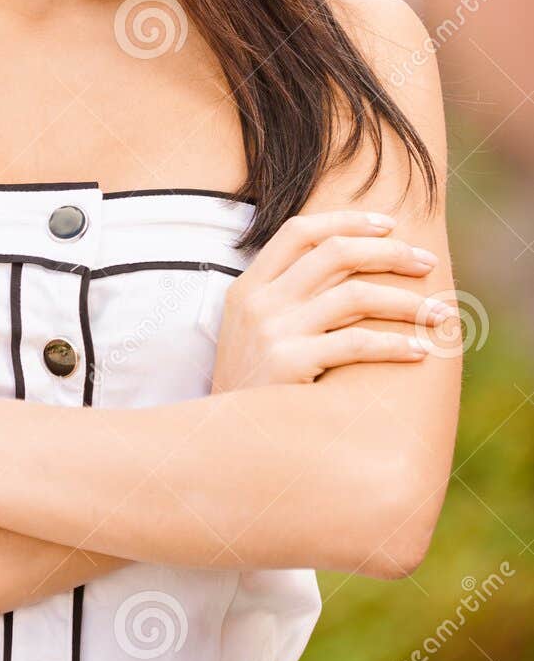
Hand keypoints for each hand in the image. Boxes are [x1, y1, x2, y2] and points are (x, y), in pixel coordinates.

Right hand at [210, 209, 453, 390]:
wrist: (223, 440)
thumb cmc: (251, 387)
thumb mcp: (253, 332)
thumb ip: (288, 299)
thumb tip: (353, 273)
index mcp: (248, 286)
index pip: (300, 231)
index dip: (347, 221)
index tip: (389, 224)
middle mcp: (260, 302)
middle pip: (336, 254)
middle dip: (391, 253)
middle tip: (428, 263)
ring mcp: (273, 332)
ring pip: (355, 296)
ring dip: (406, 302)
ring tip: (438, 313)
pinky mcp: (289, 364)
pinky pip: (356, 344)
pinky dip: (395, 344)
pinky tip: (419, 351)